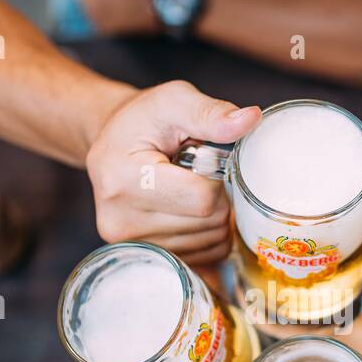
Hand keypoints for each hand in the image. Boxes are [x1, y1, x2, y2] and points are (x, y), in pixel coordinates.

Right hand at [85, 80, 261, 264]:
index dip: (217, 179)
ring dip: (213, 217)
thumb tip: (249, 119)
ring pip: (210, 243)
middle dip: (217, 197)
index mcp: (123, 179)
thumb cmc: (144, 121)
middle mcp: (119, 221)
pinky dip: (207, 236)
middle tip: (195, 175)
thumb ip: (211, 113)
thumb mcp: (174, 101)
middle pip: (208, 224)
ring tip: (188, 190)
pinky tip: (188, 211)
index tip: (202, 160)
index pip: (202, 198)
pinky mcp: (143, 258)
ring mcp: (129, 245)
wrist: (112, 144)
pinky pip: (203, 259)